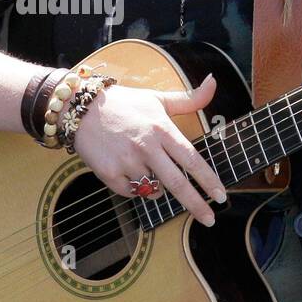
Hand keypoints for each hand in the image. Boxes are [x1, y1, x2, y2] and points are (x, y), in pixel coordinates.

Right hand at [70, 72, 226, 225]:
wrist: (80, 107)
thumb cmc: (123, 104)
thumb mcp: (157, 98)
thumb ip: (189, 98)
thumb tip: (214, 82)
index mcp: (161, 128)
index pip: (191, 159)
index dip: (208, 180)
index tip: (222, 195)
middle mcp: (146, 146)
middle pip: (177, 184)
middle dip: (196, 204)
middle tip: (210, 220)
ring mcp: (126, 161)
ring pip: (153, 189)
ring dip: (156, 186)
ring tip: (145, 166)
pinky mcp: (108, 173)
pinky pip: (131, 192)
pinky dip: (135, 188)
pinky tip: (128, 171)